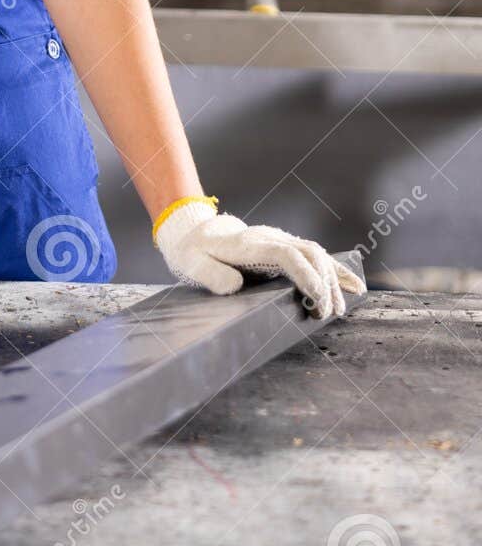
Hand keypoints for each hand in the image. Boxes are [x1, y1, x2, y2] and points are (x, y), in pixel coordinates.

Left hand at [154, 201, 364, 318]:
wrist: (195, 231)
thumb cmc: (194, 252)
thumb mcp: (193, 264)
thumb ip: (211, 275)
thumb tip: (235, 286)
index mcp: (250, 244)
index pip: (287, 255)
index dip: (306, 276)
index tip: (317, 300)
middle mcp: (270, 238)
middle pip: (309, 253)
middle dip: (324, 283)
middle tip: (325, 314)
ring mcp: (279, 239)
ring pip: (316, 253)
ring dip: (332, 279)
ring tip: (340, 309)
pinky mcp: (284, 246)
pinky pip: (315, 255)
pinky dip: (336, 270)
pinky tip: (354, 286)